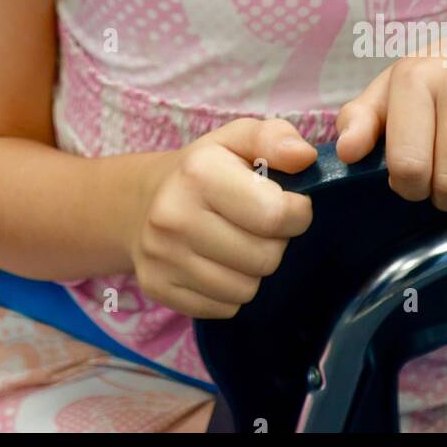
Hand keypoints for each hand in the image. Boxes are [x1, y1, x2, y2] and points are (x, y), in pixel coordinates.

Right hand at [128, 118, 316, 318]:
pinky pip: (224, 309)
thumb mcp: (239, 139)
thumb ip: (277, 138)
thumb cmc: (205, 169)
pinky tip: (216, 263)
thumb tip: (304, 156)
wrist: (142, 200)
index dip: (296, 213)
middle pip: (265, 259)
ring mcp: (161, 256)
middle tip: (258, 226)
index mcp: (199, 173)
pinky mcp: (157, 288)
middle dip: (275, 243)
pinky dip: (229, 291)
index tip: (289, 204)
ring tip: (236, 243)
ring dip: (252, 270)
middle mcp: (173, 216)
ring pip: (246, 290)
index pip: (275, 215)